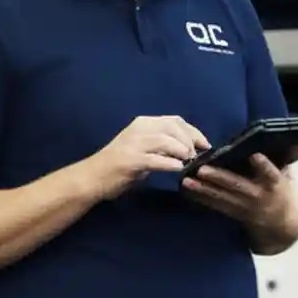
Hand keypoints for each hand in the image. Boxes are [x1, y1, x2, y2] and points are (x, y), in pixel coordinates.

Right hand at [83, 115, 209, 199]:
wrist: (93, 176)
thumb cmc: (119, 164)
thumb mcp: (143, 147)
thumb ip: (162, 145)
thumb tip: (189, 149)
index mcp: (143, 123)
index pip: (174, 121)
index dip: (193, 131)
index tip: (204, 144)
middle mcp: (139, 128)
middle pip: (173, 128)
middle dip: (190, 141)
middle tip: (196, 155)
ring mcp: (134, 144)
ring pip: (166, 141)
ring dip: (182, 151)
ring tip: (187, 162)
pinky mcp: (131, 160)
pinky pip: (157, 160)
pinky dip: (171, 164)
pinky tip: (177, 169)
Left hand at [181, 153, 297, 236]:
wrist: (282, 224)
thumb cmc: (281, 190)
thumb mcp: (288, 174)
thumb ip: (290, 157)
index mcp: (274, 184)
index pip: (271, 173)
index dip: (263, 165)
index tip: (254, 155)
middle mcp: (258, 196)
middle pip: (238, 186)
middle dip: (220, 178)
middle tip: (202, 169)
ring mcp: (244, 207)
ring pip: (222, 198)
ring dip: (203, 189)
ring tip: (187, 180)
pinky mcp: (233, 213)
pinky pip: (215, 206)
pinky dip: (200, 198)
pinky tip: (187, 189)